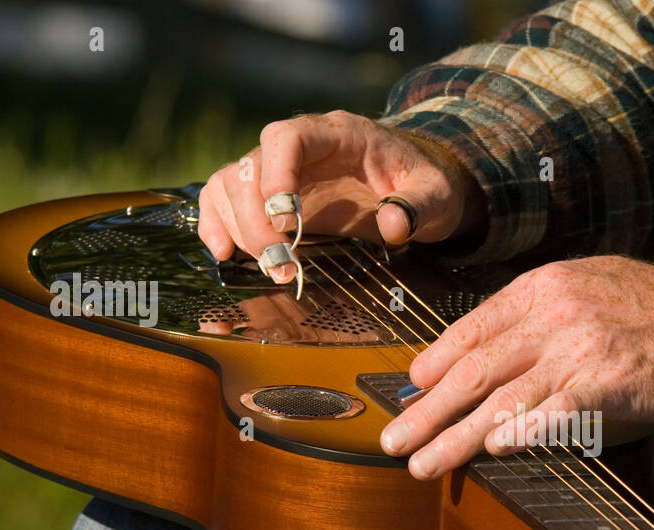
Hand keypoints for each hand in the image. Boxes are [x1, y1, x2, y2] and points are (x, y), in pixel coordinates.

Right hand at [197, 110, 486, 281]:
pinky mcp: (271, 196)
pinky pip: (225, 199)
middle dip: (258, 221)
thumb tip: (394, 223)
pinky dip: (217, 224)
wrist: (418, 188)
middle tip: (284, 267)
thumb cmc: (426, 185)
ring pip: (232, 185)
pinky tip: (225, 254)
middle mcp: (301, 147)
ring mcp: (281, 171)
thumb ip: (420, 206)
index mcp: (338, 135)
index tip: (285, 222)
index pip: (287, 137)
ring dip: (241, 230)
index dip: (276, 175)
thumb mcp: (437, 196)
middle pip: (252, 168)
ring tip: (276, 270)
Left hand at [379, 256, 653, 478]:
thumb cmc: (642, 309)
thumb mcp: (581, 287)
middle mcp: (552, 317)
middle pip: (474, 370)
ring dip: (457, 438)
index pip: (471, 329)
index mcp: (539, 290)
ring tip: (425, 465)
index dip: (434, 362)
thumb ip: (534, 315)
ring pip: (502, 400)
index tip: (410, 387)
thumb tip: (484, 352)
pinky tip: (495, 450)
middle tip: (394, 441)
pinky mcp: (605, 382)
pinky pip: (555, 412)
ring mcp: (578, 350)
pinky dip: (523, 431)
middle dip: (427, 410)